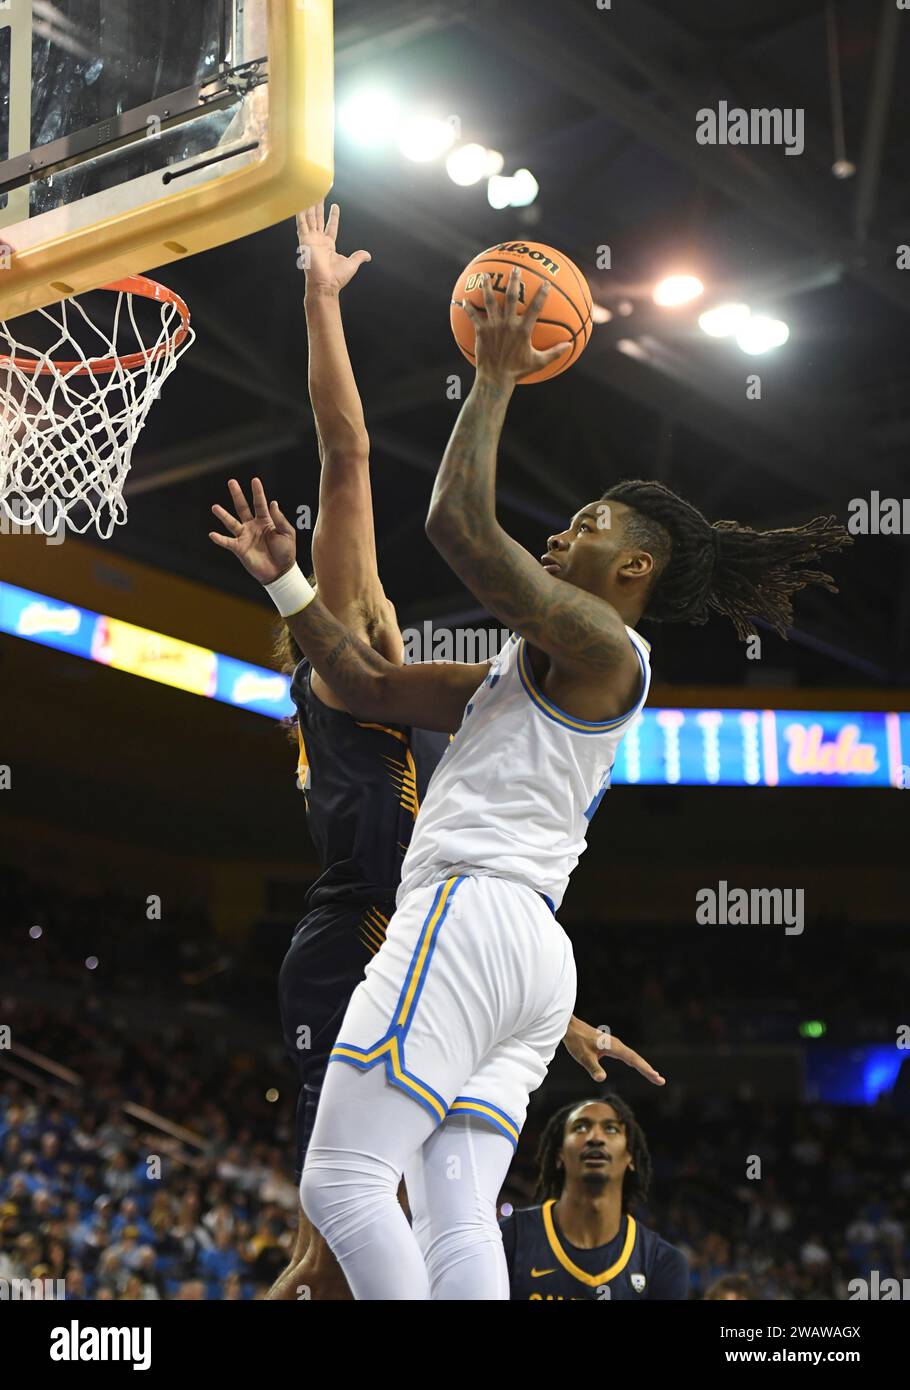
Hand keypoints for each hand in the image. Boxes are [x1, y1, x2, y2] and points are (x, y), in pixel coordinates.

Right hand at [209, 477, 296, 584]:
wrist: (281, 571)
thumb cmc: (286, 552)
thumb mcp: (287, 533)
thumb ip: (279, 519)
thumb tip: (273, 502)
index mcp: (265, 521)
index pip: (260, 503)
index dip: (258, 492)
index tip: (255, 480)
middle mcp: (253, 526)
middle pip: (242, 507)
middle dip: (237, 495)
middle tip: (231, 482)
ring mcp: (245, 536)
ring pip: (231, 523)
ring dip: (223, 515)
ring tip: (215, 507)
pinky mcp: (240, 549)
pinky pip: (228, 542)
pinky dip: (219, 539)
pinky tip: (212, 534)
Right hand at [297, 201, 370, 291]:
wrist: (325, 284)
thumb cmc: (336, 278)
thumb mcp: (351, 264)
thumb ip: (358, 257)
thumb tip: (368, 256)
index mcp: (328, 245)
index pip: (331, 226)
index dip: (333, 216)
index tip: (335, 206)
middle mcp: (318, 240)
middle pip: (318, 219)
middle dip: (319, 207)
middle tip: (319, 193)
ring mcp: (311, 239)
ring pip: (310, 218)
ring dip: (310, 206)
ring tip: (310, 193)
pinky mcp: (304, 240)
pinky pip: (301, 224)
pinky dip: (300, 214)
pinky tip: (299, 203)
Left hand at [458, 266, 570, 383]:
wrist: (495, 379)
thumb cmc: (517, 371)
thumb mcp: (538, 362)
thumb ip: (554, 352)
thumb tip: (570, 345)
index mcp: (523, 330)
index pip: (535, 308)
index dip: (542, 294)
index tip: (546, 282)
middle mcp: (508, 324)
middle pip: (512, 297)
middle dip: (514, 281)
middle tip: (515, 268)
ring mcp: (494, 326)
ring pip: (490, 301)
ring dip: (487, 287)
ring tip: (485, 276)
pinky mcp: (481, 331)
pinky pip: (473, 316)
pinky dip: (468, 307)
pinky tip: (463, 299)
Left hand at [562, 1016, 665, 1085]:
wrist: (569, 1027)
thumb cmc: (576, 1041)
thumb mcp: (584, 1057)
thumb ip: (593, 1068)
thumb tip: (602, 1079)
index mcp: (614, 1047)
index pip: (633, 1060)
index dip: (645, 1069)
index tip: (656, 1077)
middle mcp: (616, 1045)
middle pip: (636, 1059)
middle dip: (648, 1070)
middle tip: (660, 1081)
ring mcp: (614, 1045)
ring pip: (632, 1056)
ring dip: (643, 1066)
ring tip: (654, 1076)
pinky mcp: (609, 1046)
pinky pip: (626, 1055)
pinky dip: (634, 1062)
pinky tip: (637, 1066)